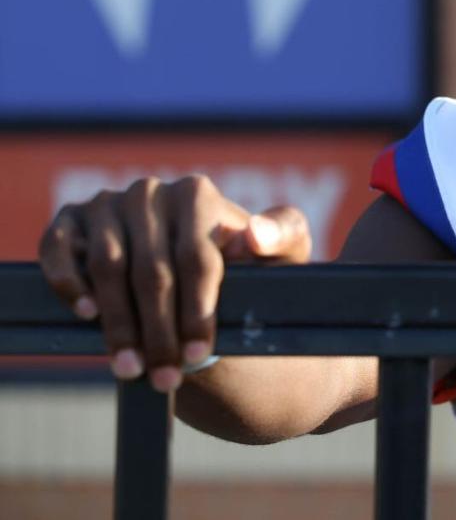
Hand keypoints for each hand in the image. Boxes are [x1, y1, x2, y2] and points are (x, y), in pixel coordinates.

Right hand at [37, 175, 310, 392]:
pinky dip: (66, 280)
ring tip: (131, 368)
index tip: (199, 354)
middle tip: (166, 377)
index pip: (195, 257)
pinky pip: (58, 249)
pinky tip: (84, 315)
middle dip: (159, 331)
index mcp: (197, 194)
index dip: (197, 311)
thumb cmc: (251, 260)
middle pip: (150, 270)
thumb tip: (253, 235)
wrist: (203, 268)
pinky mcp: (71, 222)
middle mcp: (149, 192)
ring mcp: (107, 204)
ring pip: (107, 268)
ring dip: (117, 324)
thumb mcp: (284, 248)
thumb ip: (284, 235)